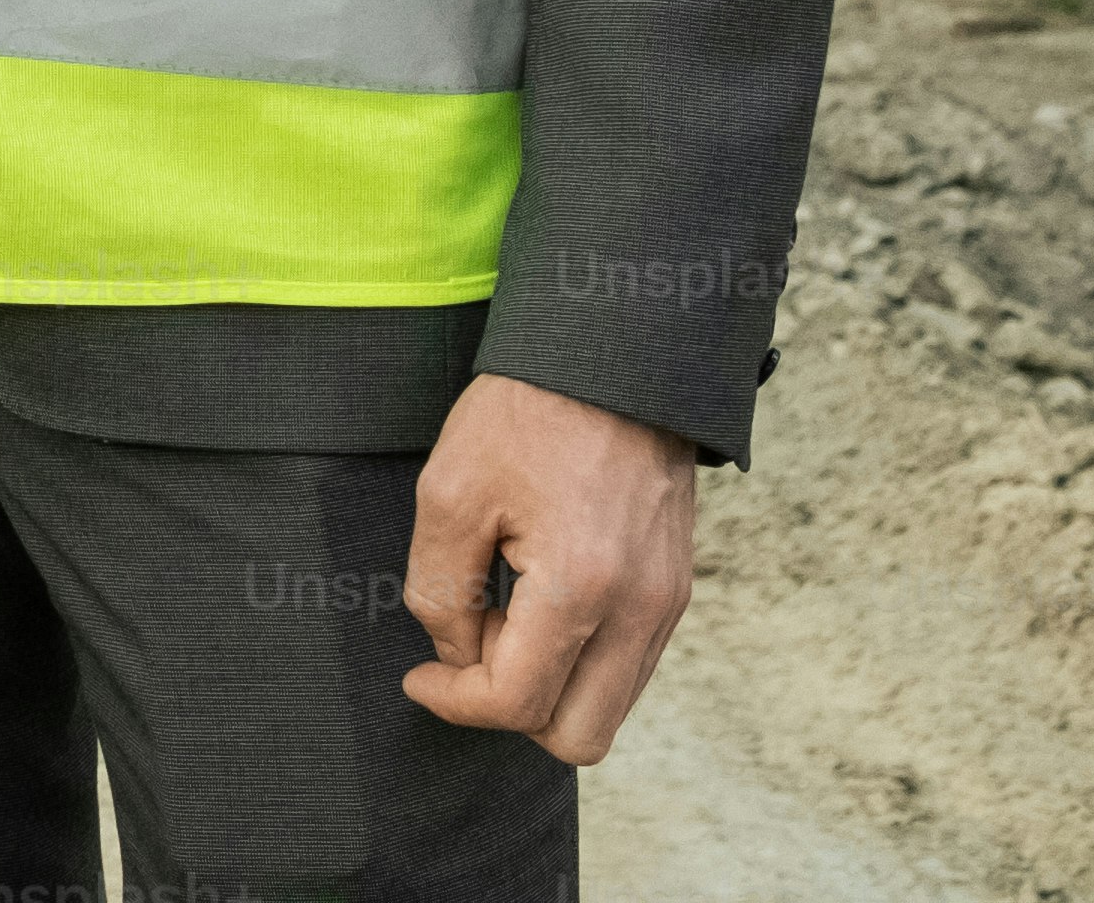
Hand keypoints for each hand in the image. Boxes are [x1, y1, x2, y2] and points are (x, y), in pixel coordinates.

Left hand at [398, 371, 699, 762]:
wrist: (614, 355)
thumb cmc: (527, 412)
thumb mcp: (451, 492)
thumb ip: (440, 592)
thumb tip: (457, 658)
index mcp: (582, 587)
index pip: (518, 702)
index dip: (455, 702)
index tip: (418, 676)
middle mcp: (640, 610)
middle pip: (577, 738)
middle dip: (510, 710)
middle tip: (469, 644)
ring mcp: (667, 604)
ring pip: (607, 709)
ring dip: (547, 687)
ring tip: (502, 611)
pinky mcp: (675, 590)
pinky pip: (627, 667)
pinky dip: (579, 660)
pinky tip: (539, 600)